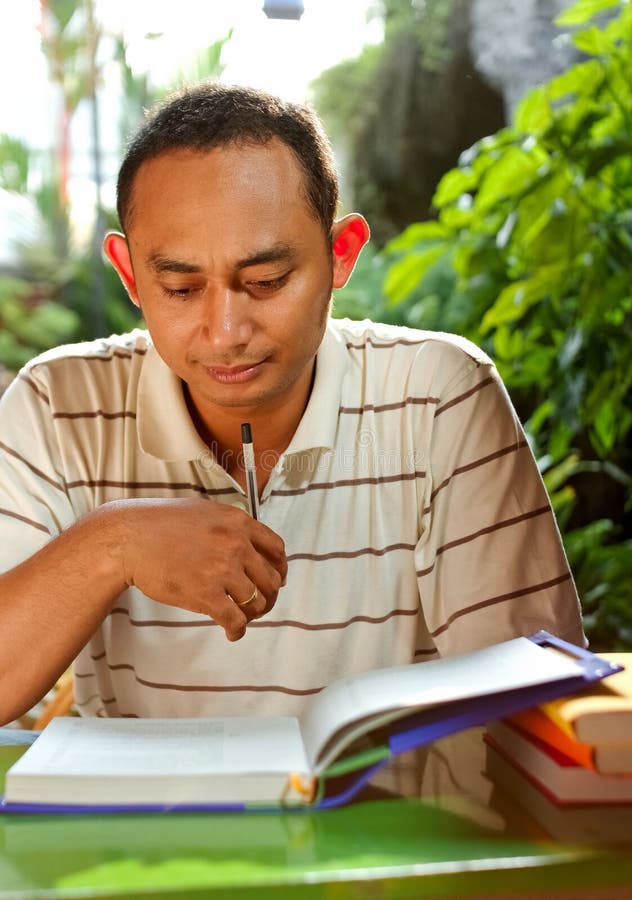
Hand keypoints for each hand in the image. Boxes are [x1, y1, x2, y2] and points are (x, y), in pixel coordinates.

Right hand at [112, 498, 286, 640]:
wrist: (128, 539)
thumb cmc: (160, 524)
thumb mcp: (204, 512)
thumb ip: (230, 526)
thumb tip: (249, 546)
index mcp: (238, 522)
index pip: (277, 549)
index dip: (279, 569)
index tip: (276, 580)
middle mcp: (236, 544)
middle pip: (270, 579)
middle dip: (268, 596)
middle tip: (258, 606)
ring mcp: (222, 569)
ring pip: (257, 602)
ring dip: (253, 615)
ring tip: (242, 619)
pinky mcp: (205, 593)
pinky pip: (235, 619)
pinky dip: (237, 630)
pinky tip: (231, 633)